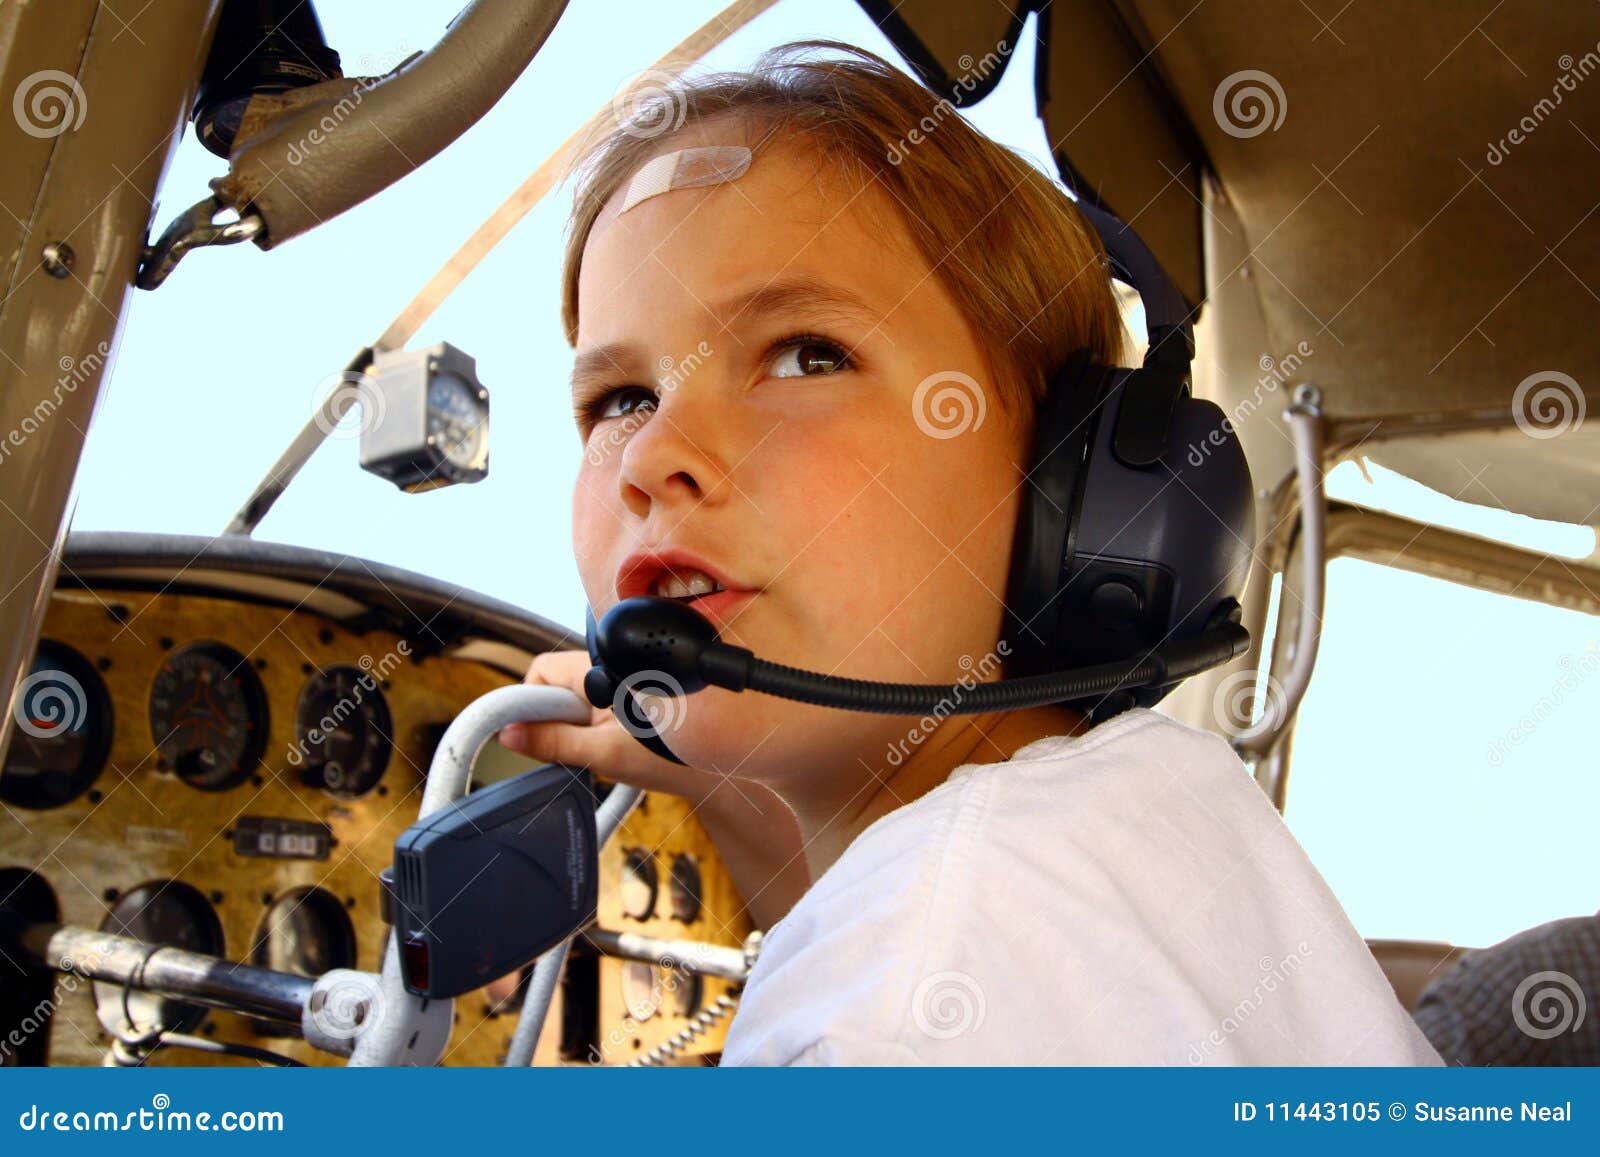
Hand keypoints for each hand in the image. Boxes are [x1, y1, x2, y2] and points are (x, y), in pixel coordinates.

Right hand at [496, 650, 726, 801]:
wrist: (719, 765)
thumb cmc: (669, 757)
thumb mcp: (603, 756)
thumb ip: (554, 743)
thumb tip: (509, 735)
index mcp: (596, 671)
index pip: (540, 672)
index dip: (530, 704)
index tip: (533, 734)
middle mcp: (605, 668)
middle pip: (554, 685)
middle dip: (556, 718)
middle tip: (578, 746)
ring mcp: (617, 681)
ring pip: (573, 697)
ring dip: (576, 724)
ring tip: (602, 747)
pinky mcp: (627, 695)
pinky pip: (593, 704)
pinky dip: (594, 725)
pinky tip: (613, 744)